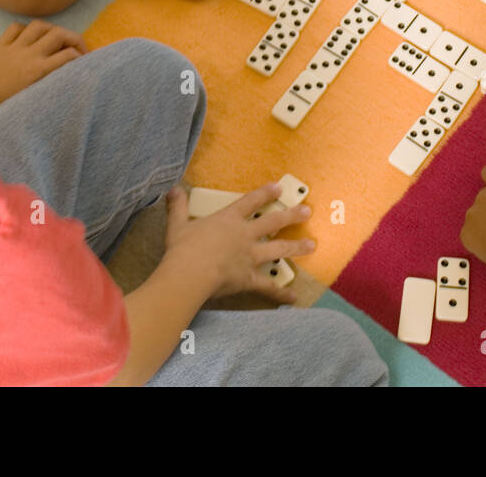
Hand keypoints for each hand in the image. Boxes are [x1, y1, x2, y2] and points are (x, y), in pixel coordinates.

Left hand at [0, 20, 86, 119]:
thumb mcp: (27, 103)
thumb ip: (45, 91)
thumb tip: (60, 87)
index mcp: (38, 71)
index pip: (69, 55)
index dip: (82, 56)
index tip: (86, 63)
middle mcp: (29, 55)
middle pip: (58, 34)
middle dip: (74, 38)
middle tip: (79, 48)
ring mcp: (13, 47)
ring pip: (39, 26)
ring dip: (52, 29)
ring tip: (57, 38)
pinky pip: (15, 28)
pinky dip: (26, 29)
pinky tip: (29, 36)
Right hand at [162, 184, 316, 303]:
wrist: (189, 274)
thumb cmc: (182, 249)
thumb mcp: (177, 224)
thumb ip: (178, 206)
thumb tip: (173, 189)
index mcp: (228, 219)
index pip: (250, 202)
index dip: (265, 193)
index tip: (279, 187)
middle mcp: (244, 235)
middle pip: (273, 222)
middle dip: (291, 216)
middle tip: (307, 211)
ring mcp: (250, 256)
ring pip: (278, 250)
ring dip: (296, 247)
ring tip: (311, 245)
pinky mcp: (249, 278)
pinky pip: (268, 287)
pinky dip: (280, 293)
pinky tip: (293, 298)